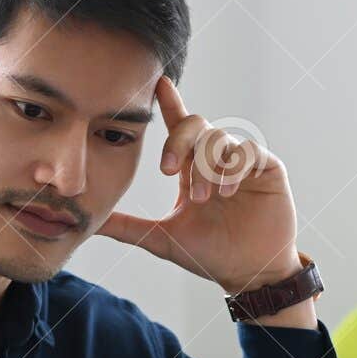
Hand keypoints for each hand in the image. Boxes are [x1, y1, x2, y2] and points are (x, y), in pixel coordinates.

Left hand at [97, 77, 305, 297]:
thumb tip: (89, 223)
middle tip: (168, 170)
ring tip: (205, 197)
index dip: (170, 103)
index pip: (180, 128)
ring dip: (206, 165)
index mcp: (191, 169)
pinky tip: (228, 190)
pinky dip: (235, 165)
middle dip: (179, 141)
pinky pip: (249, 149)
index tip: (158, 83)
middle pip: (196, 125)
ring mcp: (242, 163)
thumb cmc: (209, 255)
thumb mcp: (162, 239)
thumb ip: (127, 227)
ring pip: (219, 138)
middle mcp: (216, 160)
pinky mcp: (267, 168)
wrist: (248, 273)